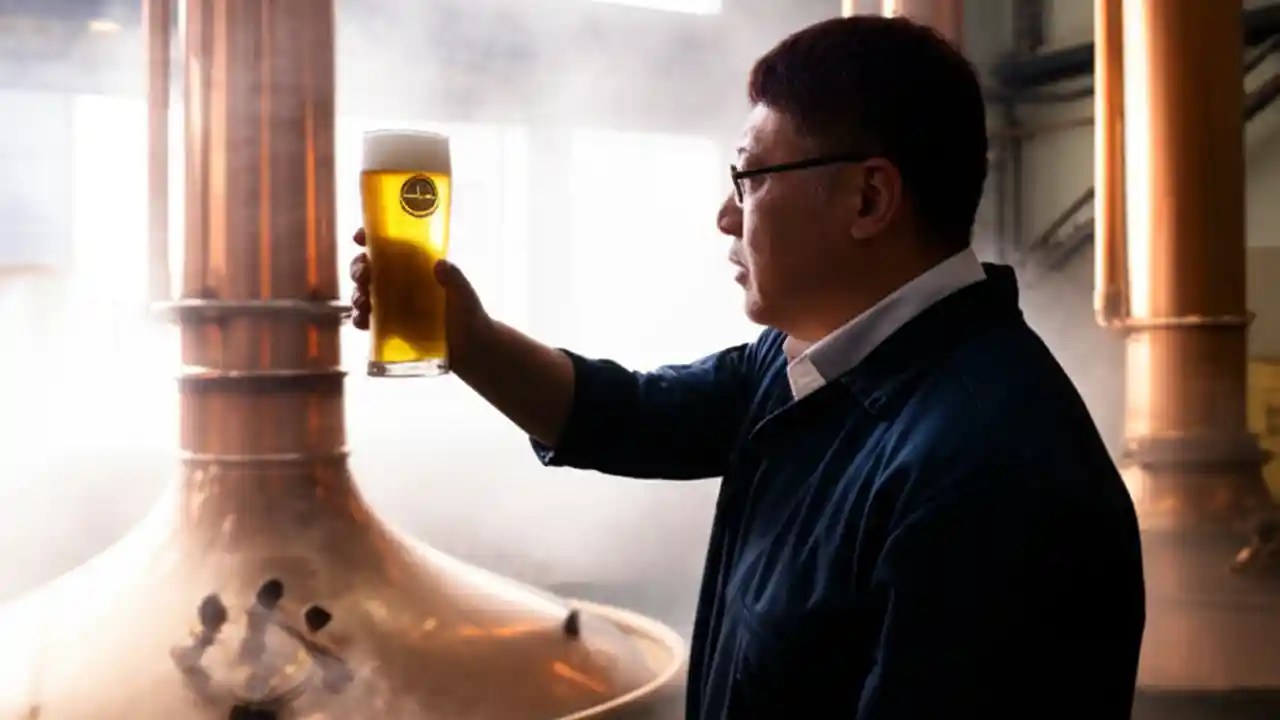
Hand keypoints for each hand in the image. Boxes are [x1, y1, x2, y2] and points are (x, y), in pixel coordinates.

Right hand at [349, 228, 494, 367]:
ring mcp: (392, 305)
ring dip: (356, 294)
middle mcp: (399, 282)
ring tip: (363, 302)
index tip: (359, 238)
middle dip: (358, 268)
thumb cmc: (469, 314)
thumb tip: (439, 264)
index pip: (387, 246)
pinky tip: (362, 321)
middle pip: (368, 269)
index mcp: (414, 266)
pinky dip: (359, 319)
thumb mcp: (464, 294)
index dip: (369, 238)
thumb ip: (455, 279)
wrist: (472, 348)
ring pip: (363, 293)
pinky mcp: (389, 328)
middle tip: (364, 274)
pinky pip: (366, 321)